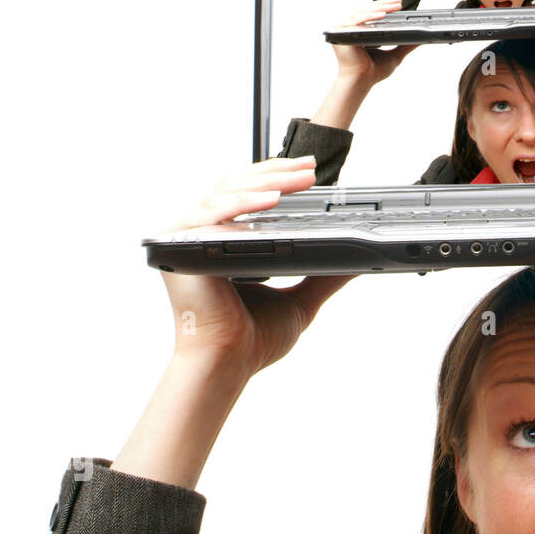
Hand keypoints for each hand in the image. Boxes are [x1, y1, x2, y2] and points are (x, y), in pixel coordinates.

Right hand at [162, 156, 352, 380]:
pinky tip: (272, 201)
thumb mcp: (299, 300)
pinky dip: (243, 205)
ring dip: (269, 182)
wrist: (229, 363)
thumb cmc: (252, 340)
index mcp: (225, 241)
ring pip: (227, 191)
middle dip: (278, 173)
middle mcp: (203, 234)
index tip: (311, 173)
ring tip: (302, 181)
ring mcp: (188, 236)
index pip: (247, 193)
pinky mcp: (178, 244)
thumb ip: (323, 278)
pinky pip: (213, 214)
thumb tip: (356, 262)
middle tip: (312, 170)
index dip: (277, 178)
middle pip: (236, 184)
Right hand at [330, 0, 418, 85]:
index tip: (399, 4)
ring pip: (363, 12)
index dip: (385, 6)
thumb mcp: (394, 56)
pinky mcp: (340, 31)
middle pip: (367, 8)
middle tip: (399, 3)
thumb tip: (420, 40)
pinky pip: (357, 20)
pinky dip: (370, 17)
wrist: (362, 81)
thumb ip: (405, 46)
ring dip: (380, 8)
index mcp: (361, 30)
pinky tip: (382, 15)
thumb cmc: (373, 72)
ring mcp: (345, 28)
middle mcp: (352, 27)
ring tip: (394, 7)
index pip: (372, 12)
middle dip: (385, 4)